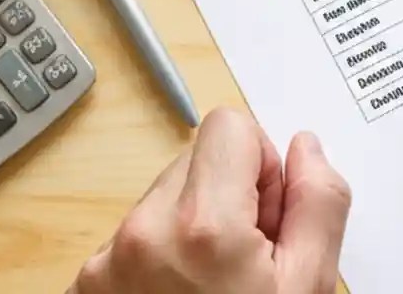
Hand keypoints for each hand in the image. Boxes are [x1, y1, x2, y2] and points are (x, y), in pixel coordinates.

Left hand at [70, 107, 351, 293]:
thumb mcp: (309, 291)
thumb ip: (318, 204)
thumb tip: (307, 149)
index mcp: (202, 226)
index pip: (230, 126)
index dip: (264, 165)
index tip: (271, 216)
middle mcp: (141, 235)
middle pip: (194, 161)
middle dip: (230, 197)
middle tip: (249, 262)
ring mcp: (104, 264)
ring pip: (162, 202)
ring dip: (193, 230)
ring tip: (215, 290)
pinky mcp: (84, 288)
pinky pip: (131, 241)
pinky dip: (160, 261)